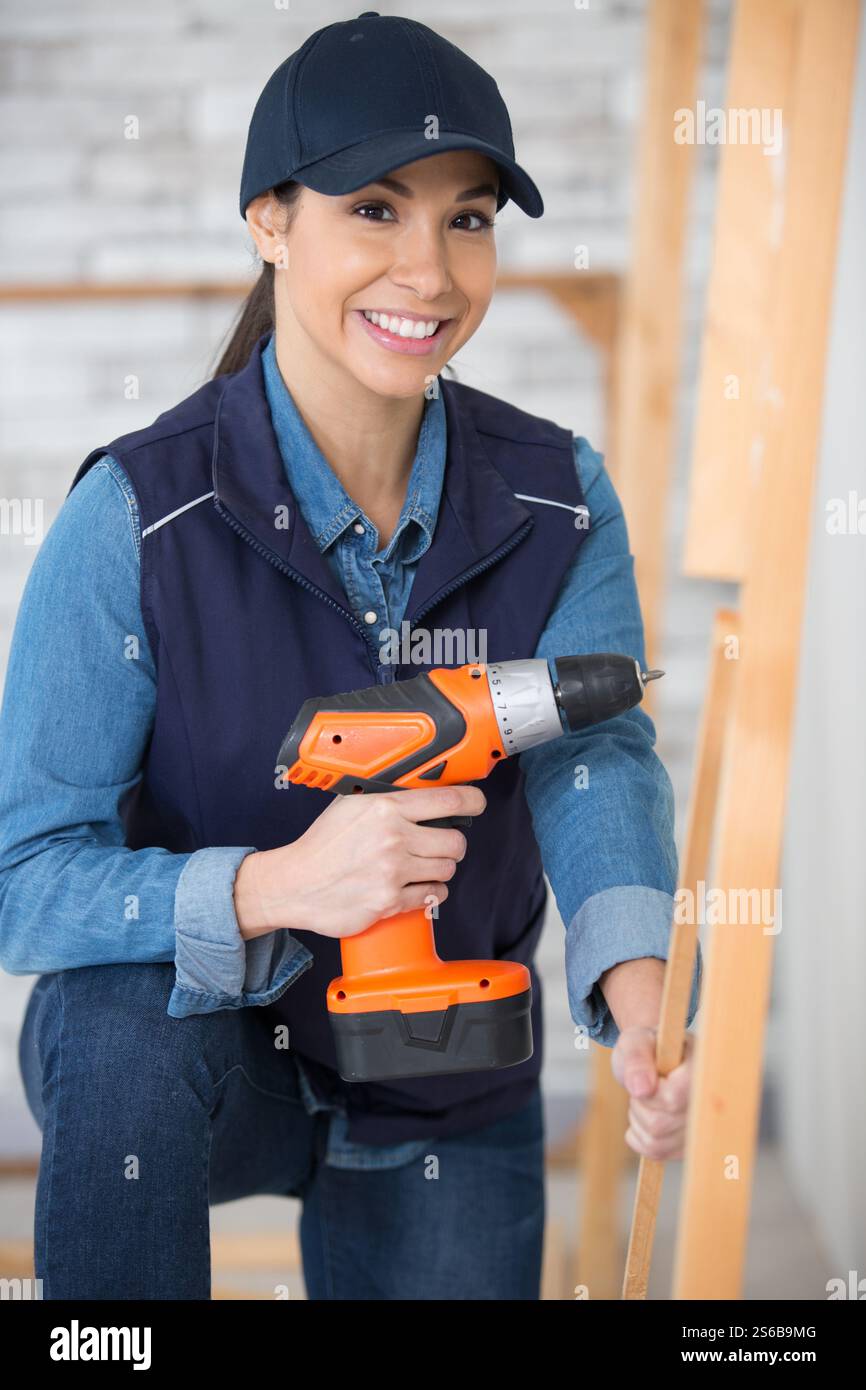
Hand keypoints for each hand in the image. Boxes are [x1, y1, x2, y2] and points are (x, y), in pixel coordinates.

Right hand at [233, 784, 486, 940]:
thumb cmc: (322, 844)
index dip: (472, 801)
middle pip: (455, 841)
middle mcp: (393, 838)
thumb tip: (421, 790)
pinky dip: (430, 893)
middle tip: (440, 844)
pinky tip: (416, 886)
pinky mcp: (390, 902)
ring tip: (422, 866)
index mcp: (385, 808)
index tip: (477, 803)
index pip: (448, 799)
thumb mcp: (350, 805)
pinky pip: (433, 896)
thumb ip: (386, 797)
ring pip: (447, 870)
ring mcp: (393, 873)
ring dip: (440, 869)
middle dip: (451, 844)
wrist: (295, 883)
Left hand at [611, 1026, 695, 1160]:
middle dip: (640, 1104)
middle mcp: (709, 1105)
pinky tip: (648, 1114)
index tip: (652, 1073)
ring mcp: (702, 1130)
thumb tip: (640, 1089)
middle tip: (645, 1084)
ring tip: (648, 1097)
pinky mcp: (690, 1147)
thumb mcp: (637, 1042)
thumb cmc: (648, 1047)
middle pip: (658, 1124)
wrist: (656, 1058)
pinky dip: (640, 1135)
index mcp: (703, 1071)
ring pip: (655, 1141)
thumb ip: (637, 1059)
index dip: (650, 1091)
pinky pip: (655, 1152)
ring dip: (639, 1119)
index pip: (672, 1099)